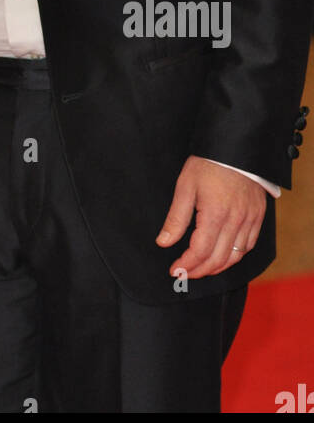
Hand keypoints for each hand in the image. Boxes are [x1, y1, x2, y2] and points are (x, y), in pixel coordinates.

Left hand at [156, 156, 265, 278]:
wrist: (236, 148)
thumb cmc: (208, 164)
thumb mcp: (185, 186)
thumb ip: (176, 218)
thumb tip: (163, 242)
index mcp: (215, 214)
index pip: (200, 251)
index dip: (186, 265)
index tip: (174, 270)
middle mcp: (235, 221)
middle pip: (218, 259)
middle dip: (199, 271)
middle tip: (184, 274)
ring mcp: (249, 220)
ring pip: (235, 257)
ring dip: (217, 267)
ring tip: (200, 269)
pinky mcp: (258, 217)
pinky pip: (249, 246)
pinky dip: (235, 257)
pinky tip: (223, 257)